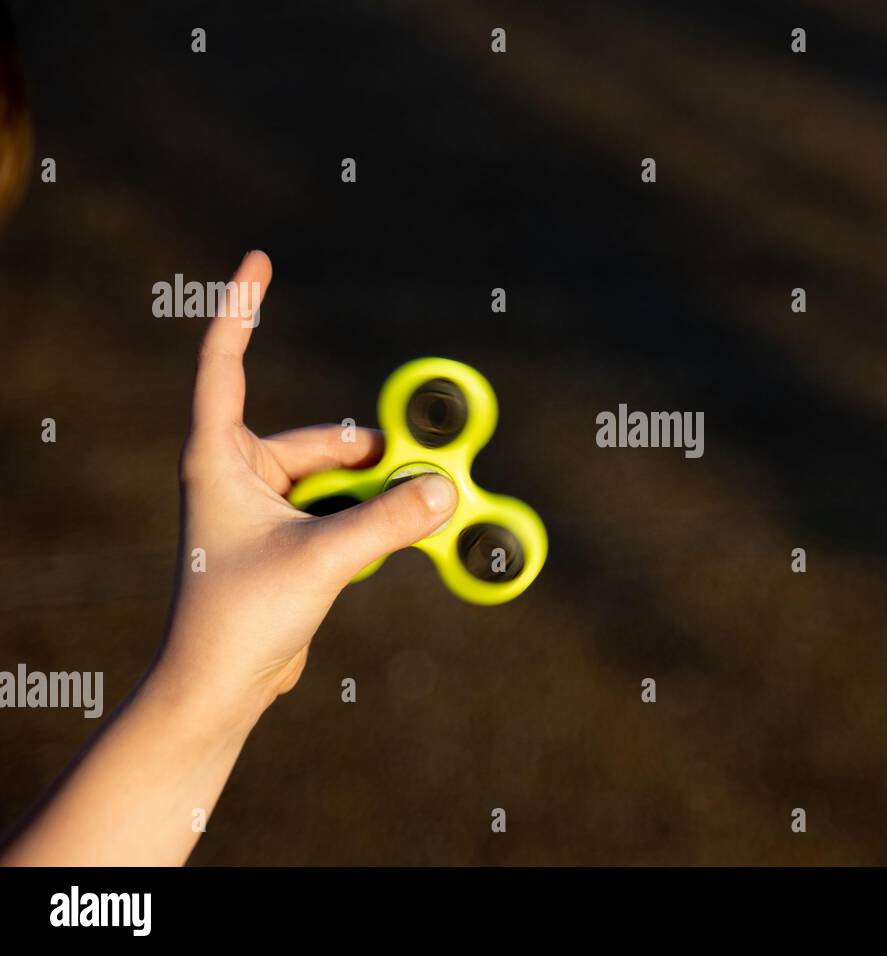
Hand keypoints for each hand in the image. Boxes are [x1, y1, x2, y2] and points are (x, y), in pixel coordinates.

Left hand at [155, 250, 457, 728]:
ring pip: (339, 476)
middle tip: (432, 465)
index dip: (242, 307)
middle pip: (321, 436)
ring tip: (428, 505)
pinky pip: (343, 509)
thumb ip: (388, 519)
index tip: (259, 259)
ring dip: (382, 489)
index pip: (226, 361)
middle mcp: (240, 473)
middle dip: (376, 451)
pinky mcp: (288, 540)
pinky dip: (376, 515)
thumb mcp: (322, 559)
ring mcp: (265, 508)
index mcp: (220, 457)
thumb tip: (445, 488)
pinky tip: (407, 532)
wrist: (219, 687)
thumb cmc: (241, 618)